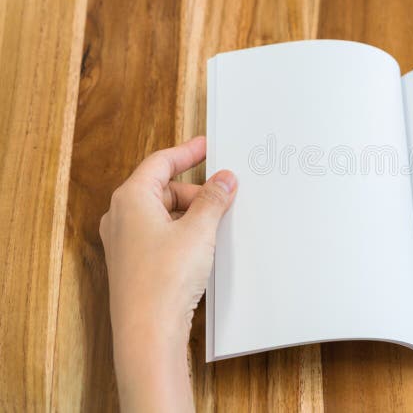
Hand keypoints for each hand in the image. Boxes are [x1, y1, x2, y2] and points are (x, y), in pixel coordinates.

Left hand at [100, 136, 236, 410]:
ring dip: (192, 214)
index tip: (206, 145)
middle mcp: (122, 217)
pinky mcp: (134, 264)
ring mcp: (126, 242)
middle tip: (226, 194)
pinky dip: (184, 232)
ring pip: (164, 213)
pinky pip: (162, 235)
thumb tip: (224, 179)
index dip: (186, 152)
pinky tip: (204, 244)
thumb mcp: (199, 231)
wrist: (148, 332)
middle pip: (163, 189)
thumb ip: (213, 199)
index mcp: (131, 199)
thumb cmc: (164, 280)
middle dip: (196, 190)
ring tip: (219, 222)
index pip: (160, 163)